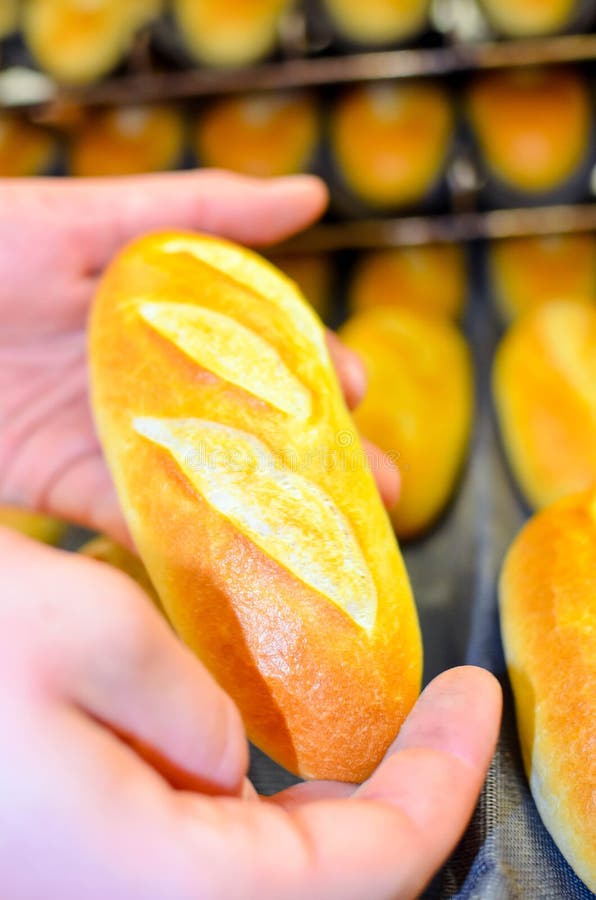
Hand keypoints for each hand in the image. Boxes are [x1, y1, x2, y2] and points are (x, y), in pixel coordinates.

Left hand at [0, 172, 397, 543]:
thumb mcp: (91, 219)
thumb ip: (199, 209)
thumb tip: (311, 194)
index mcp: (162, 318)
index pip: (259, 349)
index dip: (314, 371)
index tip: (359, 392)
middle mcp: (149, 384)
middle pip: (249, 428)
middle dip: (317, 462)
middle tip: (375, 496)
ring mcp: (113, 439)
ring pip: (208, 485)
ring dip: (271, 516)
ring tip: (331, 548)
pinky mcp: (67, 487)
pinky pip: (134, 524)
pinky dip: (186, 549)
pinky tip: (243, 572)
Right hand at [0, 528, 500, 899]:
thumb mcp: (72, 622)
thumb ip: (179, 700)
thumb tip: (226, 757)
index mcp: (142, 872)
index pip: (354, 871)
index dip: (437, 788)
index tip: (476, 698)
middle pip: (317, 884)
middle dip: (396, 797)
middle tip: (435, 708)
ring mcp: (93, 883)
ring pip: (254, 867)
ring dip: (325, 798)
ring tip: (359, 710)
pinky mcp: (72, 859)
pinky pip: (194, 843)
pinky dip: (248, 794)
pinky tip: (244, 726)